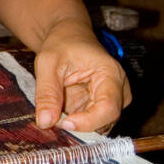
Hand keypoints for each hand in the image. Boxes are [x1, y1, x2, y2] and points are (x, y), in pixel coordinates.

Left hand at [34, 19, 131, 133]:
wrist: (68, 37)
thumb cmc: (61, 44)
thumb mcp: (47, 63)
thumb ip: (47, 93)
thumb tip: (45, 123)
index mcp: (111, 74)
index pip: (108, 108)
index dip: (87, 122)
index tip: (63, 124)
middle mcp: (119, 90)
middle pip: (107, 120)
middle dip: (80, 125)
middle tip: (53, 120)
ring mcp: (112, 100)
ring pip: (99, 125)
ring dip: (77, 125)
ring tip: (57, 111)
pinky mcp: (101, 107)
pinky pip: (92, 123)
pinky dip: (75, 123)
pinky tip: (61, 113)